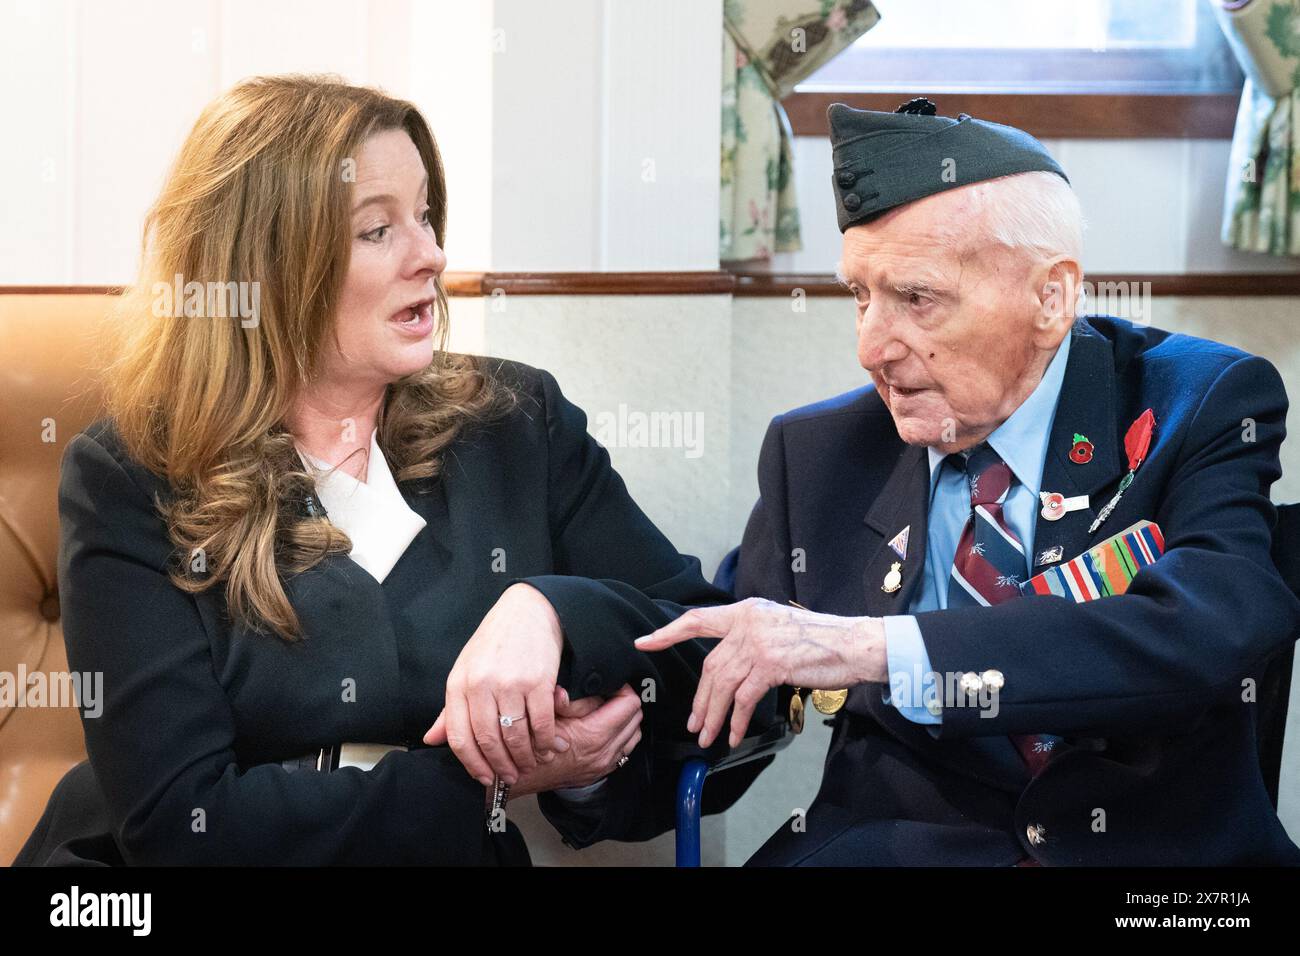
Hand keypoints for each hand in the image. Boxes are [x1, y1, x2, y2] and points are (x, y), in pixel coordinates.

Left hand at [423, 583, 564, 785]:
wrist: (528, 610)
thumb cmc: (495, 642)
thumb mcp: (465, 670)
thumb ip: (449, 709)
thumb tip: (431, 740)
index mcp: (458, 684)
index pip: (459, 738)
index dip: (473, 765)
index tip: (484, 778)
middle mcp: (481, 685)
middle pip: (488, 741)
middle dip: (501, 767)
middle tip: (510, 777)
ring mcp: (510, 683)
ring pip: (515, 736)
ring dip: (524, 758)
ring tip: (530, 764)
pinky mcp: (538, 680)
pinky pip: (541, 723)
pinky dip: (545, 742)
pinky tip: (548, 748)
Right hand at [510, 684, 643, 796]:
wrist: (517, 777)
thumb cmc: (528, 745)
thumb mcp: (547, 714)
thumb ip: (571, 699)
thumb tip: (588, 684)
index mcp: (594, 736)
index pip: (630, 704)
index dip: (622, 688)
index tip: (611, 681)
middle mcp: (603, 753)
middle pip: (635, 718)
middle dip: (625, 701)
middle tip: (609, 691)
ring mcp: (603, 766)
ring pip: (633, 735)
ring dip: (624, 719)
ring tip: (607, 708)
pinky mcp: (599, 772)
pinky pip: (623, 750)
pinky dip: (620, 736)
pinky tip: (604, 726)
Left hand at [634, 598, 885, 748]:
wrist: (854, 644)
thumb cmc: (821, 640)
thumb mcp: (778, 626)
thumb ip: (752, 637)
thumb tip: (730, 665)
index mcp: (746, 611)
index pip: (698, 620)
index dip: (668, 632)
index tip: (644, 642)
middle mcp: (748, 623)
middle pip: (710, 665)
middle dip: (700, 699)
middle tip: (695, 723)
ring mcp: (759, 643)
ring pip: (723, 685)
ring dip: (714, 715)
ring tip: (709, 736)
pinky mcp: (771, 664)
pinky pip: (744, 699)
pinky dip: (737, 721)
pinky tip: (736, 735)